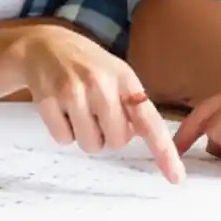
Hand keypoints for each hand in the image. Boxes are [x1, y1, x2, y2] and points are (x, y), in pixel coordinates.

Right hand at [17, 25, 184, 183]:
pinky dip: (64, 131)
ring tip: (79, 109)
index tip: (176, 177)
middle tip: (98, 114)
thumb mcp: (117, 74)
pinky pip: (63, 139)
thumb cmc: (88, 64)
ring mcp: (73, 92)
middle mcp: (101, 84)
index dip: (164, 151)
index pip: (149, 121)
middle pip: (117, 141)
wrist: (45, 43)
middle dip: (110, 135)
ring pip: (90, 144)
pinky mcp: (48, 101)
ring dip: (86, 135)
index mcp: (124, 78)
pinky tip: (61, 109)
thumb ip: (132, 104)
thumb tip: (141, 135)